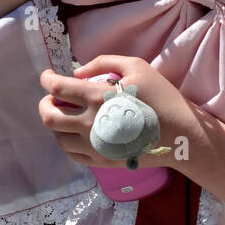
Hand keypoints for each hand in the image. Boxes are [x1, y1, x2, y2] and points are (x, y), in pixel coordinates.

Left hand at [38, 55, 194, 167]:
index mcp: (98, 97)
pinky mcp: (101, 161)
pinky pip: (71, 154)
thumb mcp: (137, 66)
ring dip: (56, 123)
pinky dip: (68, 141)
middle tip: (52, 97)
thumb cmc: (161, 97)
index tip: (48, 75)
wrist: (180, 136)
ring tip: (66, 114)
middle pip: (49, 116)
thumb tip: (77, 73)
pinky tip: (78, 132)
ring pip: (57, 137)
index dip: (46, 79)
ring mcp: (94, 146)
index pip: (57, 88)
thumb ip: (104, 62)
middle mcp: (90, 123)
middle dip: (45, 102)